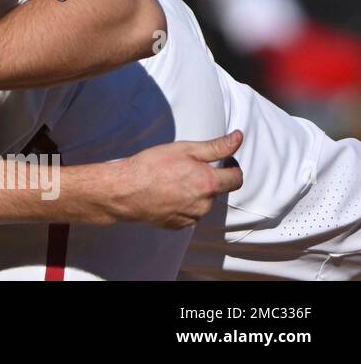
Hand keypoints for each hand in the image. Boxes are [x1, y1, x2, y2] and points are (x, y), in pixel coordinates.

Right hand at [106, 131, 244, 228]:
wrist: (125, 190)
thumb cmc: (152, 166)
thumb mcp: (184, 149)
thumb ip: (216, 146)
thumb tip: (238, 137)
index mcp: (209, 184)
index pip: (236, 179)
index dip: (232, 168)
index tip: (222, 162)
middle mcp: (205, 204)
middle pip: (216, 190)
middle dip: (208, 180)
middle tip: (185, 168)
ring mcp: (192, 217)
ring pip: (202, 203)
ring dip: (195, 193)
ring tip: (172, 182)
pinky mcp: (179, 226)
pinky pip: (189, 214)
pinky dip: (183, 205)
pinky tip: (166, 194)